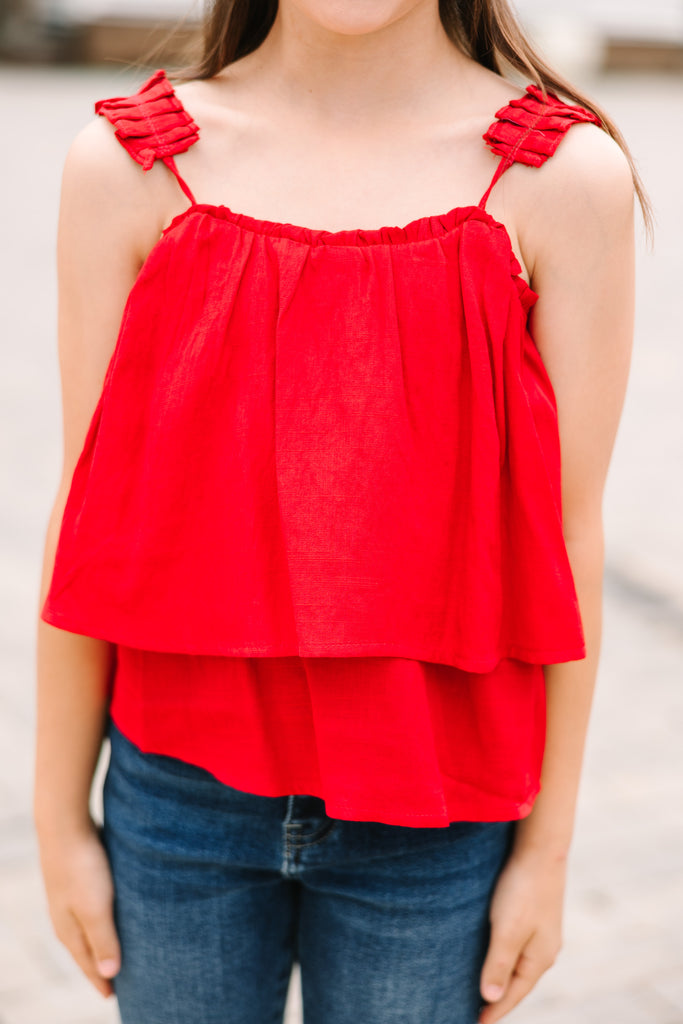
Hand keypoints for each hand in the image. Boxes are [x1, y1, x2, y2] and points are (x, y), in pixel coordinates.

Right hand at [36, 817, 119, 997]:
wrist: (64, 823)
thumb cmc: (82, 866)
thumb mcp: (96, 907)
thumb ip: (104, 940)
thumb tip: (110, 975)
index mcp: (69, 929)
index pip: (88, 964)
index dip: (101, 981)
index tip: (113, 997)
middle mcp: (65, 916)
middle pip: (86, 949)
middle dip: (100, 966)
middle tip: (116, 981)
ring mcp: (69, 896)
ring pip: (87, 927)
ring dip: (101, 941)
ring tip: (115, 950)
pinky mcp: (77, 877)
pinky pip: (91, 907)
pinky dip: (101, 918)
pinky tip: (109, 912)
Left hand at [477, 848, 566, 1022]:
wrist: (541, 849)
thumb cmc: (522, 890)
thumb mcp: (507, 930)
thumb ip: (498, 964)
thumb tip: (490, 998)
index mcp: (540, 959)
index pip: (514, 995)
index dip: (495, 1011)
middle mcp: (544, 950)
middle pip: (518, 983)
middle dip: (498, 999)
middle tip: (475, 1011)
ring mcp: (542, 933)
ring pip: (518, 965)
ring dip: (501, 977)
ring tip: (481, 989)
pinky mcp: (535, 916)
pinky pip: (518, 947)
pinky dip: (504, 958)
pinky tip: (493, 954)